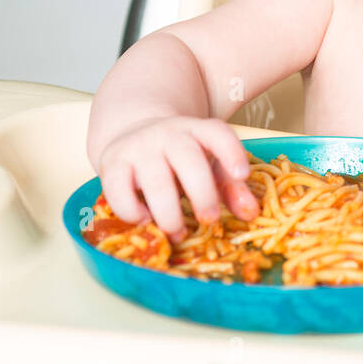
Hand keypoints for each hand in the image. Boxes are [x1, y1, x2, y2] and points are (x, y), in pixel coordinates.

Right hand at [94, 115, 259, 239]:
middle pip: (188, 159)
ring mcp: (138, 148)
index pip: (217, 132)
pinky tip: (144, 220)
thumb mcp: (208, 163)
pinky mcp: (111, 164)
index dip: (231, 152)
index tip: (243, 174)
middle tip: (210, 220)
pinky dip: (130, 210)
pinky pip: (117, 189)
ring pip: (154, 179)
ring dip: (168, 212)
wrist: (133, 133)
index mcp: (197, 130)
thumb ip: (230, 186)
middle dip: (202, 193)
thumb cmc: (179, 158)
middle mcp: (168, 134)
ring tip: (177, 233)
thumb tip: (250, 213)